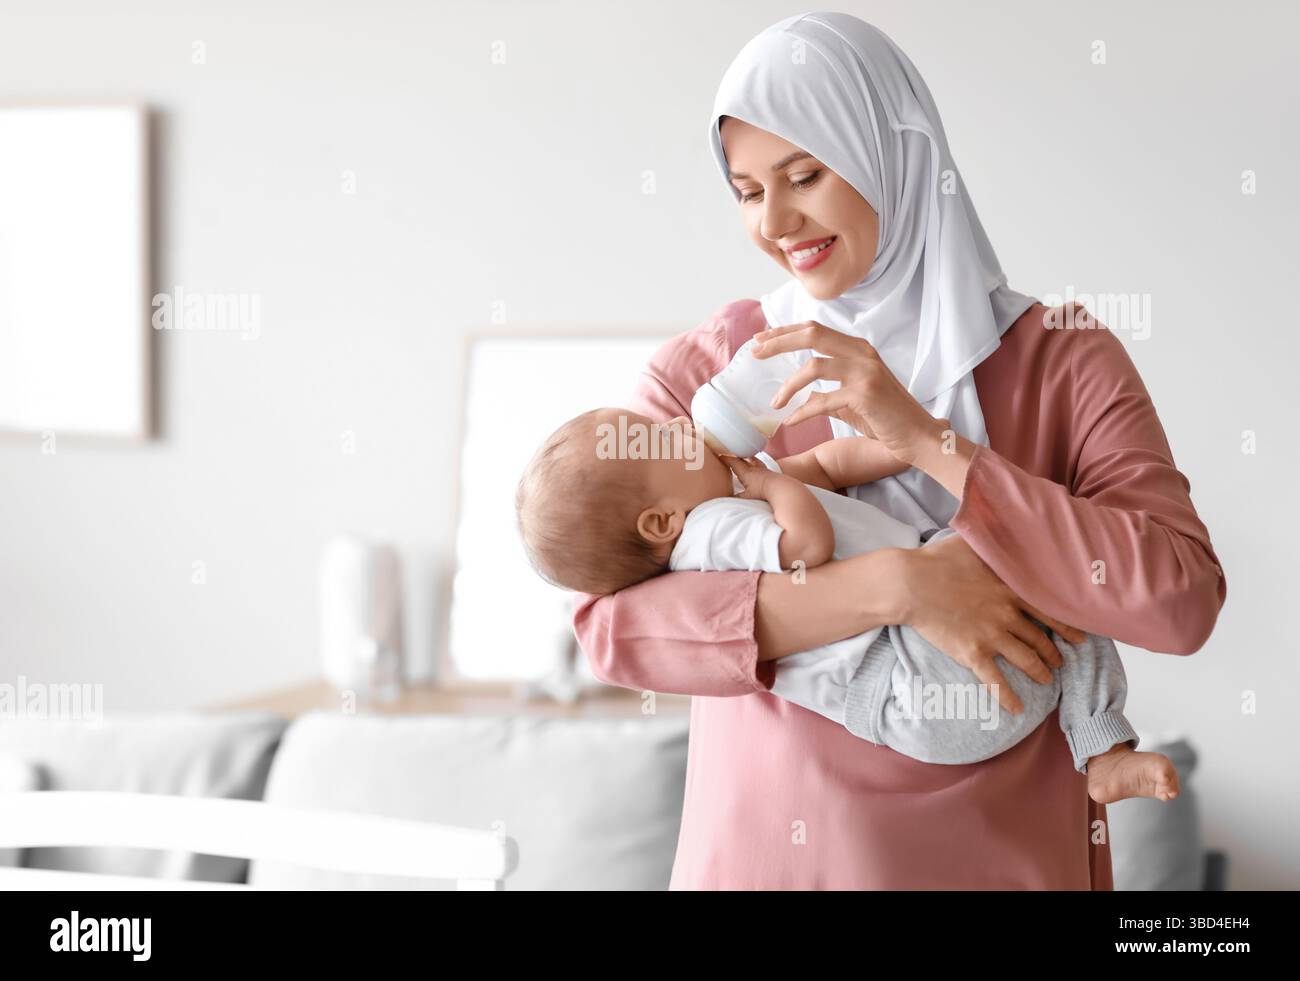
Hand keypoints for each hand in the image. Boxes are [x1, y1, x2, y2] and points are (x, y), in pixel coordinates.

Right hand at [721, 454, 779, 499]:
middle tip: (729, 454)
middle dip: (735, 456)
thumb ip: (736, 498)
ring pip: (753, 460)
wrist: (782, 489)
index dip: (725, 458)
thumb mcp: (747, 497)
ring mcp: (763, 470)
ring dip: (747, 458)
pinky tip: (759, 467)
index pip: (733, 462)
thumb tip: (725, 501)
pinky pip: (761, 465)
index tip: (718, 455)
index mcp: (746, 472)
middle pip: (743, 458)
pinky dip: (757, 463)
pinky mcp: (771, 473)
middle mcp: (754, 468)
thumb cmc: (763, 492)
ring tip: (745, 457)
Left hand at [752, 321, 946, 465]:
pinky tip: (790, 421)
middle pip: (811, 335)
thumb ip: (828, 391)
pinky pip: (823, 401)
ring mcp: (865, 372)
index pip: (815, 329)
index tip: (761, 339)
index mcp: (858, 349)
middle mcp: (862, 353)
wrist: (918, 436)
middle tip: (754, 352)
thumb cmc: (885, 418)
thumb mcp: (852, 398)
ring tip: (774, 402)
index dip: (785, 331)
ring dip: (788, 385)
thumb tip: (802, 395)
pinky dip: (802, 412)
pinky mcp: (865, 395)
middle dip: (778, 341)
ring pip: (814, 366)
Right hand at [898, 534, 1086, 714]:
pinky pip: (996, 681)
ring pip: (1026, 660)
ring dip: (1040, 672)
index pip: (1049, 612)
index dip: (1067, 627)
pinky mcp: (973, 654)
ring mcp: (992, 636)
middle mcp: (1008, 615)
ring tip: (1046, 680)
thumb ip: (993, 543)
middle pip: (1041, 639)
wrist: (911, 584)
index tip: (1080, 638)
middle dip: (1054, 653)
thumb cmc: (937, 560)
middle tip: (1061, 662)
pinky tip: (1017, 709)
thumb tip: (1002, 531)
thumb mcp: (972, 544)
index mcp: (1010, 589)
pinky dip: (1009, 697)